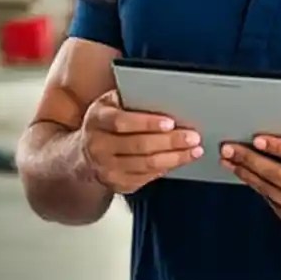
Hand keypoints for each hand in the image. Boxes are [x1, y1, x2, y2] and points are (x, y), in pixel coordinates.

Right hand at [79, 89, 203, 193]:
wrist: (85, 154)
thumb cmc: (106, 123)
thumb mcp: (110, 105)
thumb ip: (129, 99)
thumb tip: (163, 95)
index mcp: (96, 119)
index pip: (121, 122)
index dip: (147, 123)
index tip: (170, 122)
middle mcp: (98, 146)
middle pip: (138, 145)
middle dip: (170, 141)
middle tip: (193, 136)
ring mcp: (106, 168)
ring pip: (146, 164)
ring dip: (174, 157)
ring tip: (194, 149)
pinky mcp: (117, 185)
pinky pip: (147, 177)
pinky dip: (167, 168)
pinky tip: (180, 160)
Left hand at [220, 122, 280, 252]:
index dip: (278, 146)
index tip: (257, 138)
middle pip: (277, 174)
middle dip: (250, 159)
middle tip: (229, 148)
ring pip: (270, 190)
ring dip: (248, 174)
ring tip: (230, 162)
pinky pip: (274, 204)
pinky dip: (260, 190)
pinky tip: (248, 179)